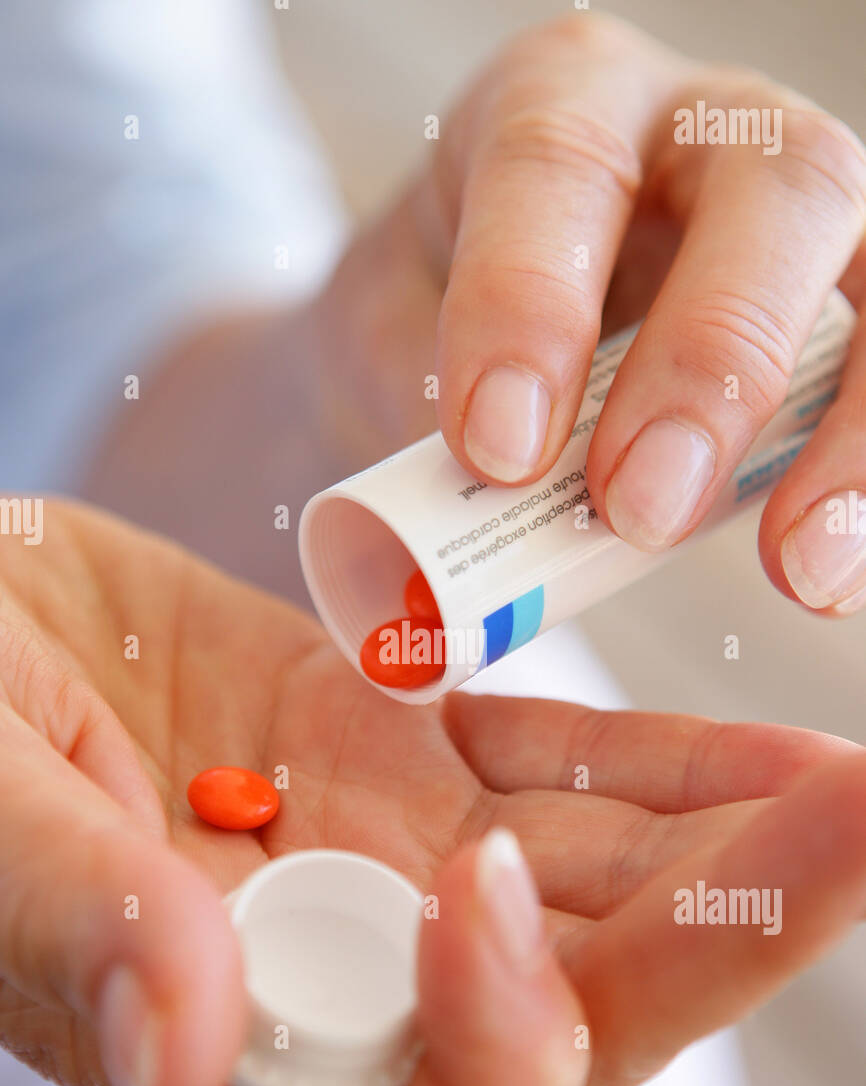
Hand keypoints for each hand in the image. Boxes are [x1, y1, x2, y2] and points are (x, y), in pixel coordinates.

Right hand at [2, 501, 864, 1085]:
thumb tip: (176, 1041)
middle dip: (722, 948)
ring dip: (736, 853)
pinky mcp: (410, 756)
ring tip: (844, 787)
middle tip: (847, 828)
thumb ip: (62, 916)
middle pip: (578, 1028)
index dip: (490, 1060)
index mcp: (230, 1048)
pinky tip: (762, 747)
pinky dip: (672, 768)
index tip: (468, 885)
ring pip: (605, 900)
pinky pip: (570, 780)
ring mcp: (392, 864)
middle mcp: (343, 979)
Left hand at [322, 12, 865, 615]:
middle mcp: (703, 131)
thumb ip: (425, 410)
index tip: (499, 452)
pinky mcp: (848, 302)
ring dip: (847, 433)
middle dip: (711, 364)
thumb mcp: (390, 341)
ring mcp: (798, 217)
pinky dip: (864, 470)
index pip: (555, 164)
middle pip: (771, 192)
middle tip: (644, 512)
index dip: (532, 304)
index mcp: (558, 103)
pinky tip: (828, 573)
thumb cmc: (435, 321)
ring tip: (798, 567)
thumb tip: (467, 530)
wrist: (491, 339)